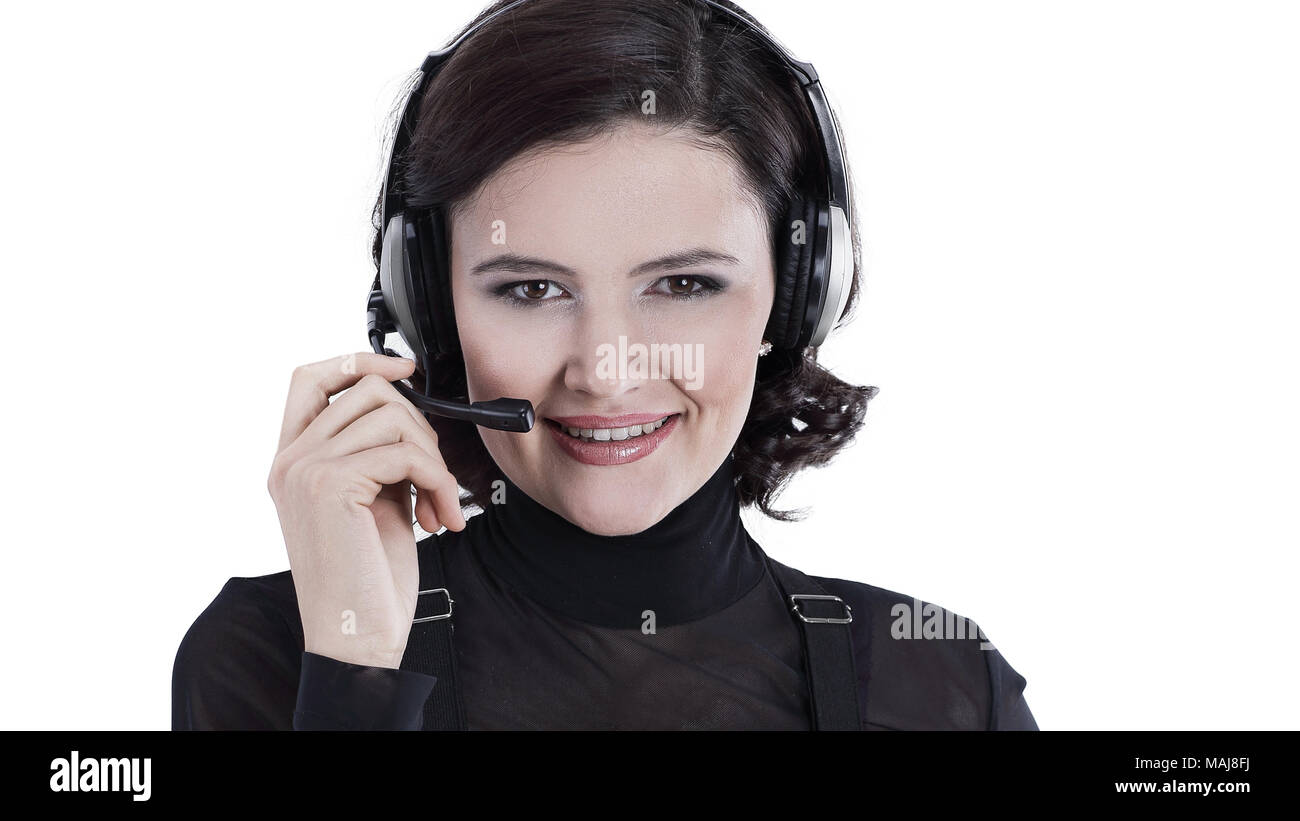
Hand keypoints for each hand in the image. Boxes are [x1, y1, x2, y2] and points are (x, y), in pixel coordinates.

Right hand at [266, 353, 465, 669]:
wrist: (355, 639)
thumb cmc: (368, 581)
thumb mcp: (373, 502)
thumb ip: (377, 455)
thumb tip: (411, 410)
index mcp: (292, 463)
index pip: (310, 378)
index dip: (358, 360)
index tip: (405, 369)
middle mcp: (290, 462)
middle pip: (367, 390)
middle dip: (420, 427)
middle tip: (435, 480)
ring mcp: (304, 470)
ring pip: (393, 416)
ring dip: (434, 459)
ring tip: (438, 506)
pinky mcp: (330, 485)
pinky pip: (406, 452)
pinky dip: (438, 482)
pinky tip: (440, 519)